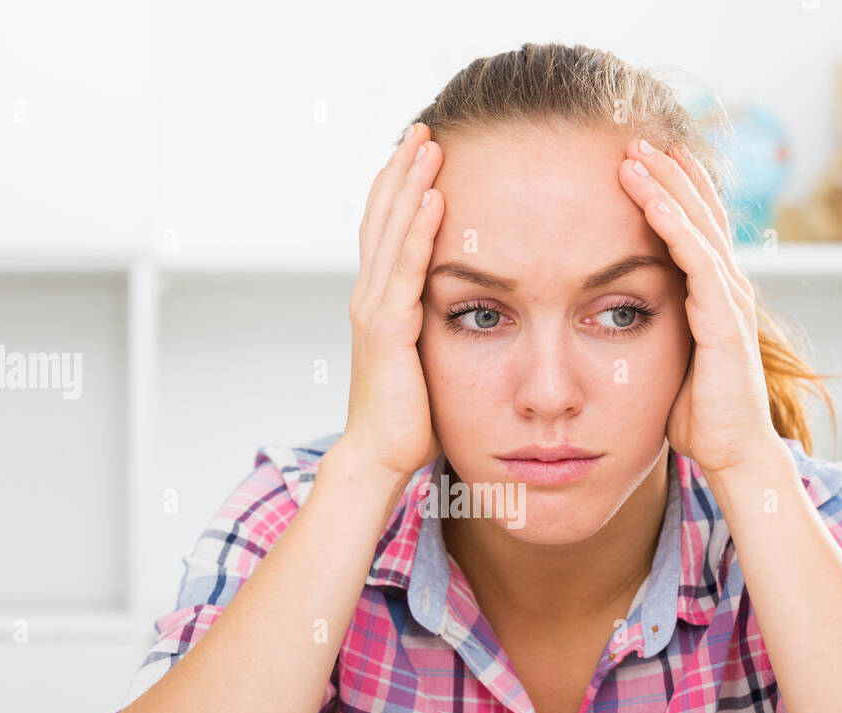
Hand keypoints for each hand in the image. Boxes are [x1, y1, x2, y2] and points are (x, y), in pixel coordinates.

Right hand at [343, 122, 445, 478]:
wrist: (379, 456)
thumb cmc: (409, 419)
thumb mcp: (428, 362)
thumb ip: (438, 331)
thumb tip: (472, 317)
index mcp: (379, 302)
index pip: (387, 230)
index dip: (401, 188)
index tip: (421, 151)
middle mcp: (369, 297)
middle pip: (383, 216)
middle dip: (403, 170)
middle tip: (424, 127)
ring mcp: (373, 310)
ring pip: (392, 232)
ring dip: (410, 184)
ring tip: (428, 142)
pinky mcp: (386, 329)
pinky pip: (405, 269)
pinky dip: (419, 230)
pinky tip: (436, 197)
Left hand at [617, 138, 783, 478]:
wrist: (734, 454)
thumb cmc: (700, 416)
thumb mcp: (669, 361)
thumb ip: (655, 332)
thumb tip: (617, 321)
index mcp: (715, 295)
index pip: (696, 228)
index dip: (673, 190)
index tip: (641, 159)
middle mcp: (729, 289)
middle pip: (699, 214)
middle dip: (667, 173)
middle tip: (634, 138)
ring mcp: (731, 301)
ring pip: (697, 227)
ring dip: (666, 188)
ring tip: (634, 154)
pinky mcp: (725, 320)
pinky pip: (698, 262)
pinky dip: (676, 228)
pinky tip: (652, 202)